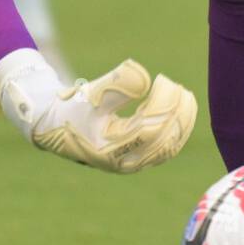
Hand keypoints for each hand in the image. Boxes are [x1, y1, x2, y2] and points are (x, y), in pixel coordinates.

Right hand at [0, 50, 196, 172]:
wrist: (56, 127)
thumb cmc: (72, 109)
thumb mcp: (90, 94)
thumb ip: (116, 85)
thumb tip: (145, 81)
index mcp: (109, 149)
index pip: (148, 128)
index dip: (162, 103)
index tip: (163, 80)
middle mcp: (123, 162)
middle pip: (163, 139)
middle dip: (176, 111)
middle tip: (179, 86)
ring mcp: (132, 164)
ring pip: (169, 146)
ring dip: (182, 121)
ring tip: (187, 96)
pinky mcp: (138, 160)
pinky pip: (167, 148)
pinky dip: (178, 129)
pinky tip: (184, 111)